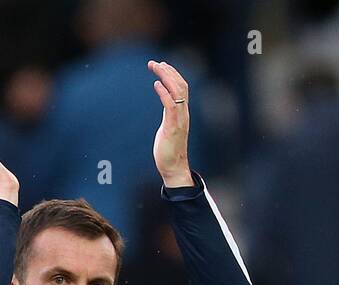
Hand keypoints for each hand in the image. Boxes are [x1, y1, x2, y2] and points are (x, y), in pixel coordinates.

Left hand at [148, 60, 194, 188]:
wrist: (173, 168)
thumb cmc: (169, 150)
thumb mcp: (168, 126)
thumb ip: (168, 113)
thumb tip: (165, 102)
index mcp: (182, 112)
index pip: (182, 87)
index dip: (172, 74)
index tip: (160, 64)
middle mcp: (184, 113)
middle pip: (181, 85)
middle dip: (168, 71)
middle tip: (154, 62)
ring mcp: (180, 120)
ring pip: (178, 91)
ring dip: (166, 77)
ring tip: (155, 67)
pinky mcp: (173, 127)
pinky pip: (171, 105)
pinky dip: (164, 93)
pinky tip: (156, 85)